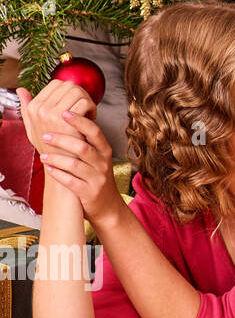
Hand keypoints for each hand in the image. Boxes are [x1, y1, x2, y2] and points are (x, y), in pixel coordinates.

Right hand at [15, 81, 96, 155]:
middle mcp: (40, 108)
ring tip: (88, 113)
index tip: (75, 102)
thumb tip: (21, 90)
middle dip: (81, 94)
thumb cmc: (50, 146)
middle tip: (85, 107)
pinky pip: (84, 102)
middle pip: (69, 85)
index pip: (57, 83)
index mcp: (33, 107)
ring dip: (87, 100)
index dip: (71, 90)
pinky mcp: (65, 120)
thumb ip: (26, 107)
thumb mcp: (33, 127)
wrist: (61, 164)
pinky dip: (92, 108)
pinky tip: (91, 119)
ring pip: (78, 92)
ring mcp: (51, 113)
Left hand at [29, 107, 125, 225]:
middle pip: (83, 147)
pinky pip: (71, 182)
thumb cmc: (97, 177)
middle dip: (62, 140)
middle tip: (46, 135)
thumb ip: (85, 141)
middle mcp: (103, 162)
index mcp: (104, 150)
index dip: (79, 121)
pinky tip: (49, 169)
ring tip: (43, 155)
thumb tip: (67, 121)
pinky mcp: (89, 192)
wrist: (107, 205)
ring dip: (56, 158)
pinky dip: (58, 175)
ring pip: (75, 165)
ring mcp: (97, 178)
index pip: (94, 131)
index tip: (64, 113)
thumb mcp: (97, 157)